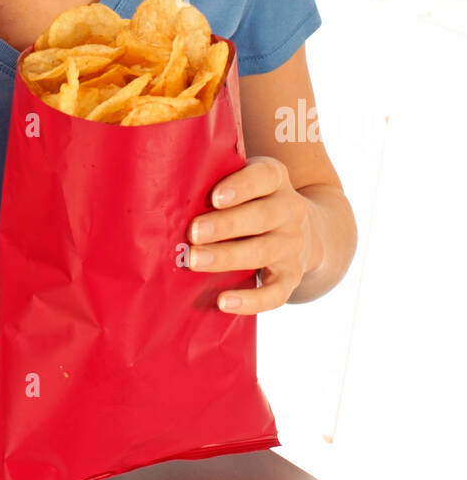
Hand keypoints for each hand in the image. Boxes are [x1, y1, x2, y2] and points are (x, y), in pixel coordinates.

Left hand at [186, 156, 317, 313]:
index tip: (214, 198)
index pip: (264, 177)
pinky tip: (223, 302)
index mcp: (276, 178)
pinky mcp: (292, 276)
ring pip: (263, 252)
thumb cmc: (254, 199)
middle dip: (225, 226)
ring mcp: (293, 245)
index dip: (240, 186)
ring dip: (227, 257)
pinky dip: (251, 300)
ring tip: (195, 261)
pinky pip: (275, 293)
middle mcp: (291, 210)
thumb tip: (172, 186)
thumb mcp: (247, 180)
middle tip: (193, 233)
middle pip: (261, 216)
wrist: (307, 230)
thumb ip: (219, 177)